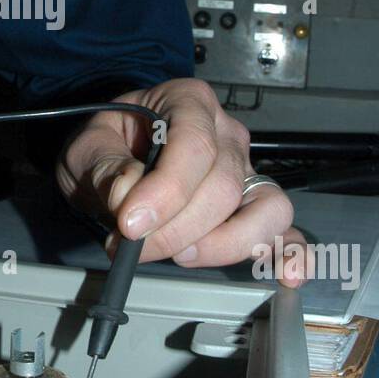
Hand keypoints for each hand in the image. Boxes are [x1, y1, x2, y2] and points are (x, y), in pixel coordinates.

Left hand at [56, 80, 306, 284]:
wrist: (114, 154)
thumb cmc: (108, 142)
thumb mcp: (88, 146)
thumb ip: (105, 167)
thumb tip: (128, 195)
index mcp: (188, 102)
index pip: (194, 146)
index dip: (166, 191)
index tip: (131, 223)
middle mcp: (226, 133)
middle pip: (224, 185)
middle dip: (178, 228)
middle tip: (133, 246)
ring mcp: (247, 169)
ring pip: (266, 208)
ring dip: (225, 243)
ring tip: (182, 255)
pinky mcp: (254, 206)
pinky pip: (284, 228)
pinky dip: (290, 252)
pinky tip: (288, 275)